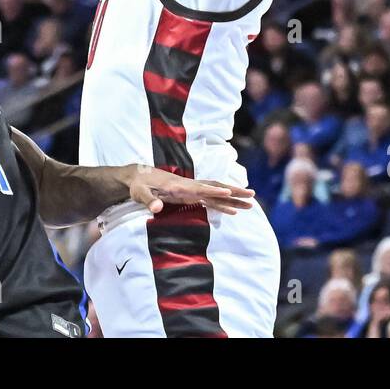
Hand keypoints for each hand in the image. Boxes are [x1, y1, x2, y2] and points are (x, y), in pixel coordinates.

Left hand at [125, 165, 255, 215]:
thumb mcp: (140, 192)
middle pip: (215, 188)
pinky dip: (222, 205)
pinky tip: (232, 211)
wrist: (137, 177)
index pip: (200, 188)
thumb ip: (149, 200)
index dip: (214, 189)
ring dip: (233, 199)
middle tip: (252, 196)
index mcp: (179, 185)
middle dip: (234, 192)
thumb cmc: (138, 185)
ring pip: (217, 193)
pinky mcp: (190, 195)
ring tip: (250, 205)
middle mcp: (189, 186)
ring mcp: (191, 190)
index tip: (228, 191)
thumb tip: (156, 208)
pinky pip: (210, 200)